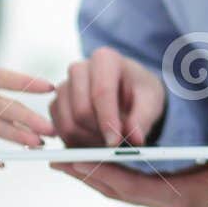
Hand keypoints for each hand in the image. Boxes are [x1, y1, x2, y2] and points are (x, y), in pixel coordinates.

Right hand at [50, 47, 166, 147]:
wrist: (129, 92)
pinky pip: (60, 131)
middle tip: (116, 147)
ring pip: (68, 124)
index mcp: (104, 59)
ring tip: (109, 144)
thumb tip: (135, 140)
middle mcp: (79, 69)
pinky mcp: (56, 105)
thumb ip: (143, 119)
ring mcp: (64, 86)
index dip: (108, 121)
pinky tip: (96, 142)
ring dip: (88, 142)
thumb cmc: (140, 92)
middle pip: (81, 111)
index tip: (115, 143)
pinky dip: (77, 144)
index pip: (101, 92)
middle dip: (99, 134)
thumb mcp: (151, 102)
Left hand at [53, 159, 207, 206]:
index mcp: (179, 197)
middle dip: (86, 175)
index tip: (76, 161)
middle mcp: (164, 201)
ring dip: (91, 175)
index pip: (131, 187)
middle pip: (116, 190)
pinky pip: (127, 185)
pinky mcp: (162, 193)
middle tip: (55, 160)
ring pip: (118, 189)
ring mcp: (162, 199)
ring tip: (64, 160)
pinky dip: (107, 174)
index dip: (102, 174)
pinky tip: (93, 161)